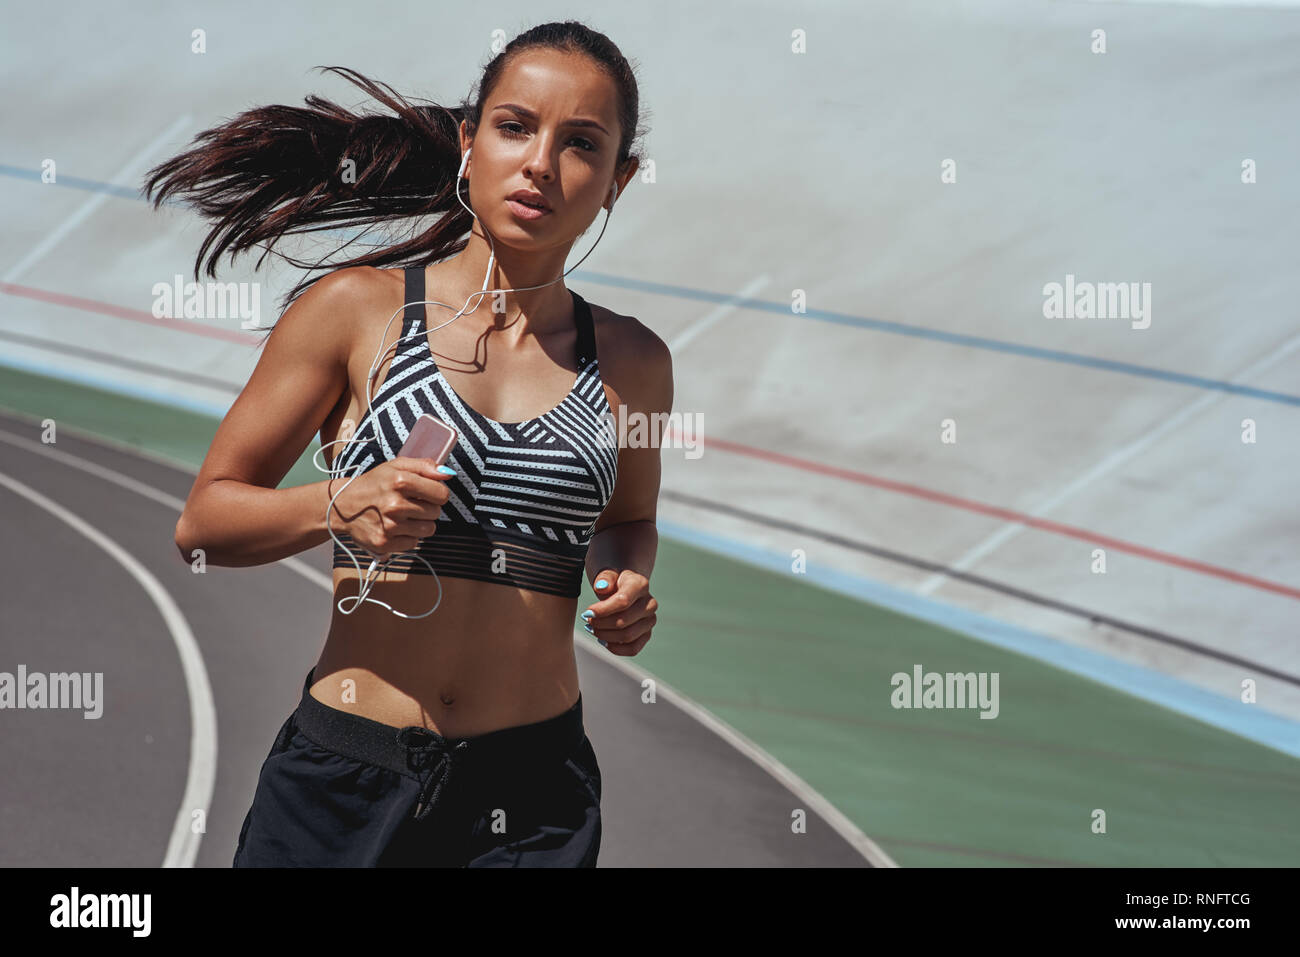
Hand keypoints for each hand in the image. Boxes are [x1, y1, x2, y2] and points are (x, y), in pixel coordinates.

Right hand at [329, 457, 452, 559]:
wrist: (343, 506)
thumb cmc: (373, 485)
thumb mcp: (396, 466)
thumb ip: (424, 466)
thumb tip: (447, 474)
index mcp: (400, 481)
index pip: (441, 494)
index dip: (438, 494)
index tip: (428, 494)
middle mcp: (395, 505)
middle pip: (436, 513)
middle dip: (427, 508)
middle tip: (411, 504)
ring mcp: (389, 526)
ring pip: (428, 530)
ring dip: (420, 523)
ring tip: (404, 516)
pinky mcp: (384, 543)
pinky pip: (413, 543)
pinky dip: (407, 536)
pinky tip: (395, 527)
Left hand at [580, 569, 656, 655]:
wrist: (623, 591)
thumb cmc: (613, 583)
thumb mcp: (607, 575)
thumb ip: (604, 578)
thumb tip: (602, 587)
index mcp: (641, 584)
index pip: (623, 601)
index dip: (603, 610)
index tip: (587, 613)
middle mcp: (650, 603)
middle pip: (623, 621)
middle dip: (601, 624)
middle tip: (588, 621)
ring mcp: (650, 620)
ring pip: (627, 636)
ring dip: (605, 636)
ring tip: (593, 629)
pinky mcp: (647, 635)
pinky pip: (633, 648)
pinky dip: (615, 648)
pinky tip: (602, 640)